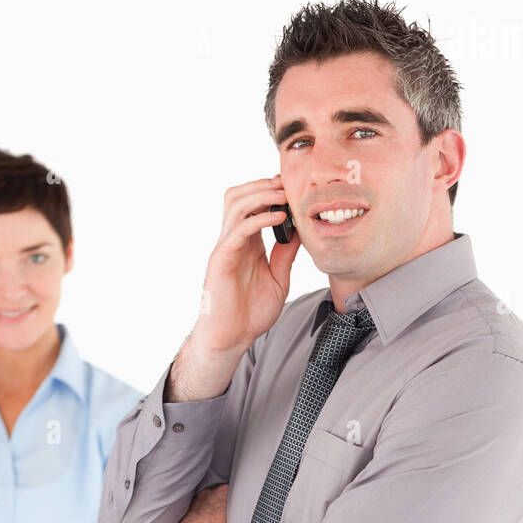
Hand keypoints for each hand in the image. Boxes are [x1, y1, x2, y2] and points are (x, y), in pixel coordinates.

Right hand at [189, 173, 302, 368]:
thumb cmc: (251, 313)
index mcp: (246, 243)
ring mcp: (225, 247)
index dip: (271, 191)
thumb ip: (286, 254)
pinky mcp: (221, 259)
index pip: (253, 204)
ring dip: (261, 194)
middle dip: (263, 184)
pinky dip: (259, 219)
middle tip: (288, 185)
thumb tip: (301, 231)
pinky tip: (279, 219)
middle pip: (239, 195)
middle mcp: (233, 240)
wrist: (232, 338)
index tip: (294, 188)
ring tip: (284, 196)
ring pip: (236, 204)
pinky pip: (238, 229)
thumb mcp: (279, 278)